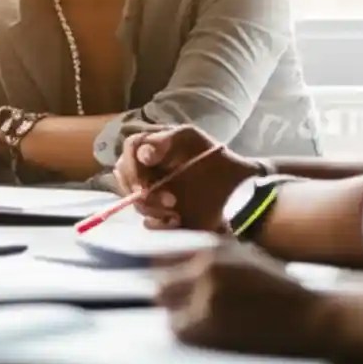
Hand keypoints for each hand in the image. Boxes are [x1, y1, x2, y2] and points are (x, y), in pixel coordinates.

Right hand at [114, 125, 256, 231]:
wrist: (237, 191)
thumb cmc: (216, 161)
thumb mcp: (192, 140)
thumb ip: (166, 140)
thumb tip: (142, 154)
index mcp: (155, 147)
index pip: (129, 150)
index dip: (131, 166)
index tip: (142, 182)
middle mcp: (149, 169)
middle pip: (124, 177)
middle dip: (141, 190)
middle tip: (166, 199)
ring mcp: (155, 193)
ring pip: (135, 202)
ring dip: (152, 207)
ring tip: (175, 209)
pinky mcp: (162, 215)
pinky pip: (148, 222)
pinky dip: (159, 223)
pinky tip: (177, 220)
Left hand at [156, 243, 334, 356]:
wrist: (309, 319)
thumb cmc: (281, 289)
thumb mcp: (247, 255)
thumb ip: (213, 253)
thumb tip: (174, 256)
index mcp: (215, 249)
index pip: (163, 255)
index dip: (162, 269)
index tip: (166, 279)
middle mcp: (206, 269)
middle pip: (160, 283)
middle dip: (169, 294)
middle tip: (185, 303)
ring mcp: (205, 298)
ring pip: (167, 307)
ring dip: (178, 312)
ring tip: (203, 317)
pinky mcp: (207, 327)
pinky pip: (178, 329)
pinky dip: (188, 330)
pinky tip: (210, 330)